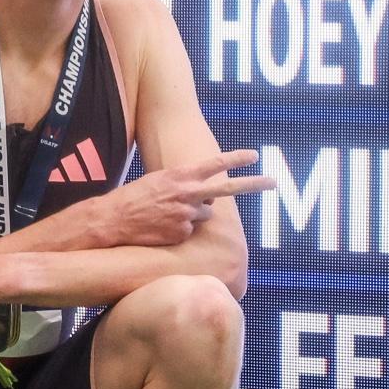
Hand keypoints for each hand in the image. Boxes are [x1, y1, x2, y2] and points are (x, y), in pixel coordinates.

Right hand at [93, 148, 277, 247]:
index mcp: (181, 175)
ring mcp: (187, 214)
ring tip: (169, 213)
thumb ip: (187, 184)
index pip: (215, 164)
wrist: (114, 220)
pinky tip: (163, 226)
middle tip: (274, 182)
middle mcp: (188, 193)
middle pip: (228, 189)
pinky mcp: (183, 232)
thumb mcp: (161, 181)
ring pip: (206, 214)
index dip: (237, 159)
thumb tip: (210, 195)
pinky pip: (191, 230)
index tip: (255, 156)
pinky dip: (181, 229)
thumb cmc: (136, 197)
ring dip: (195, 214)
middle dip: (253, 184)